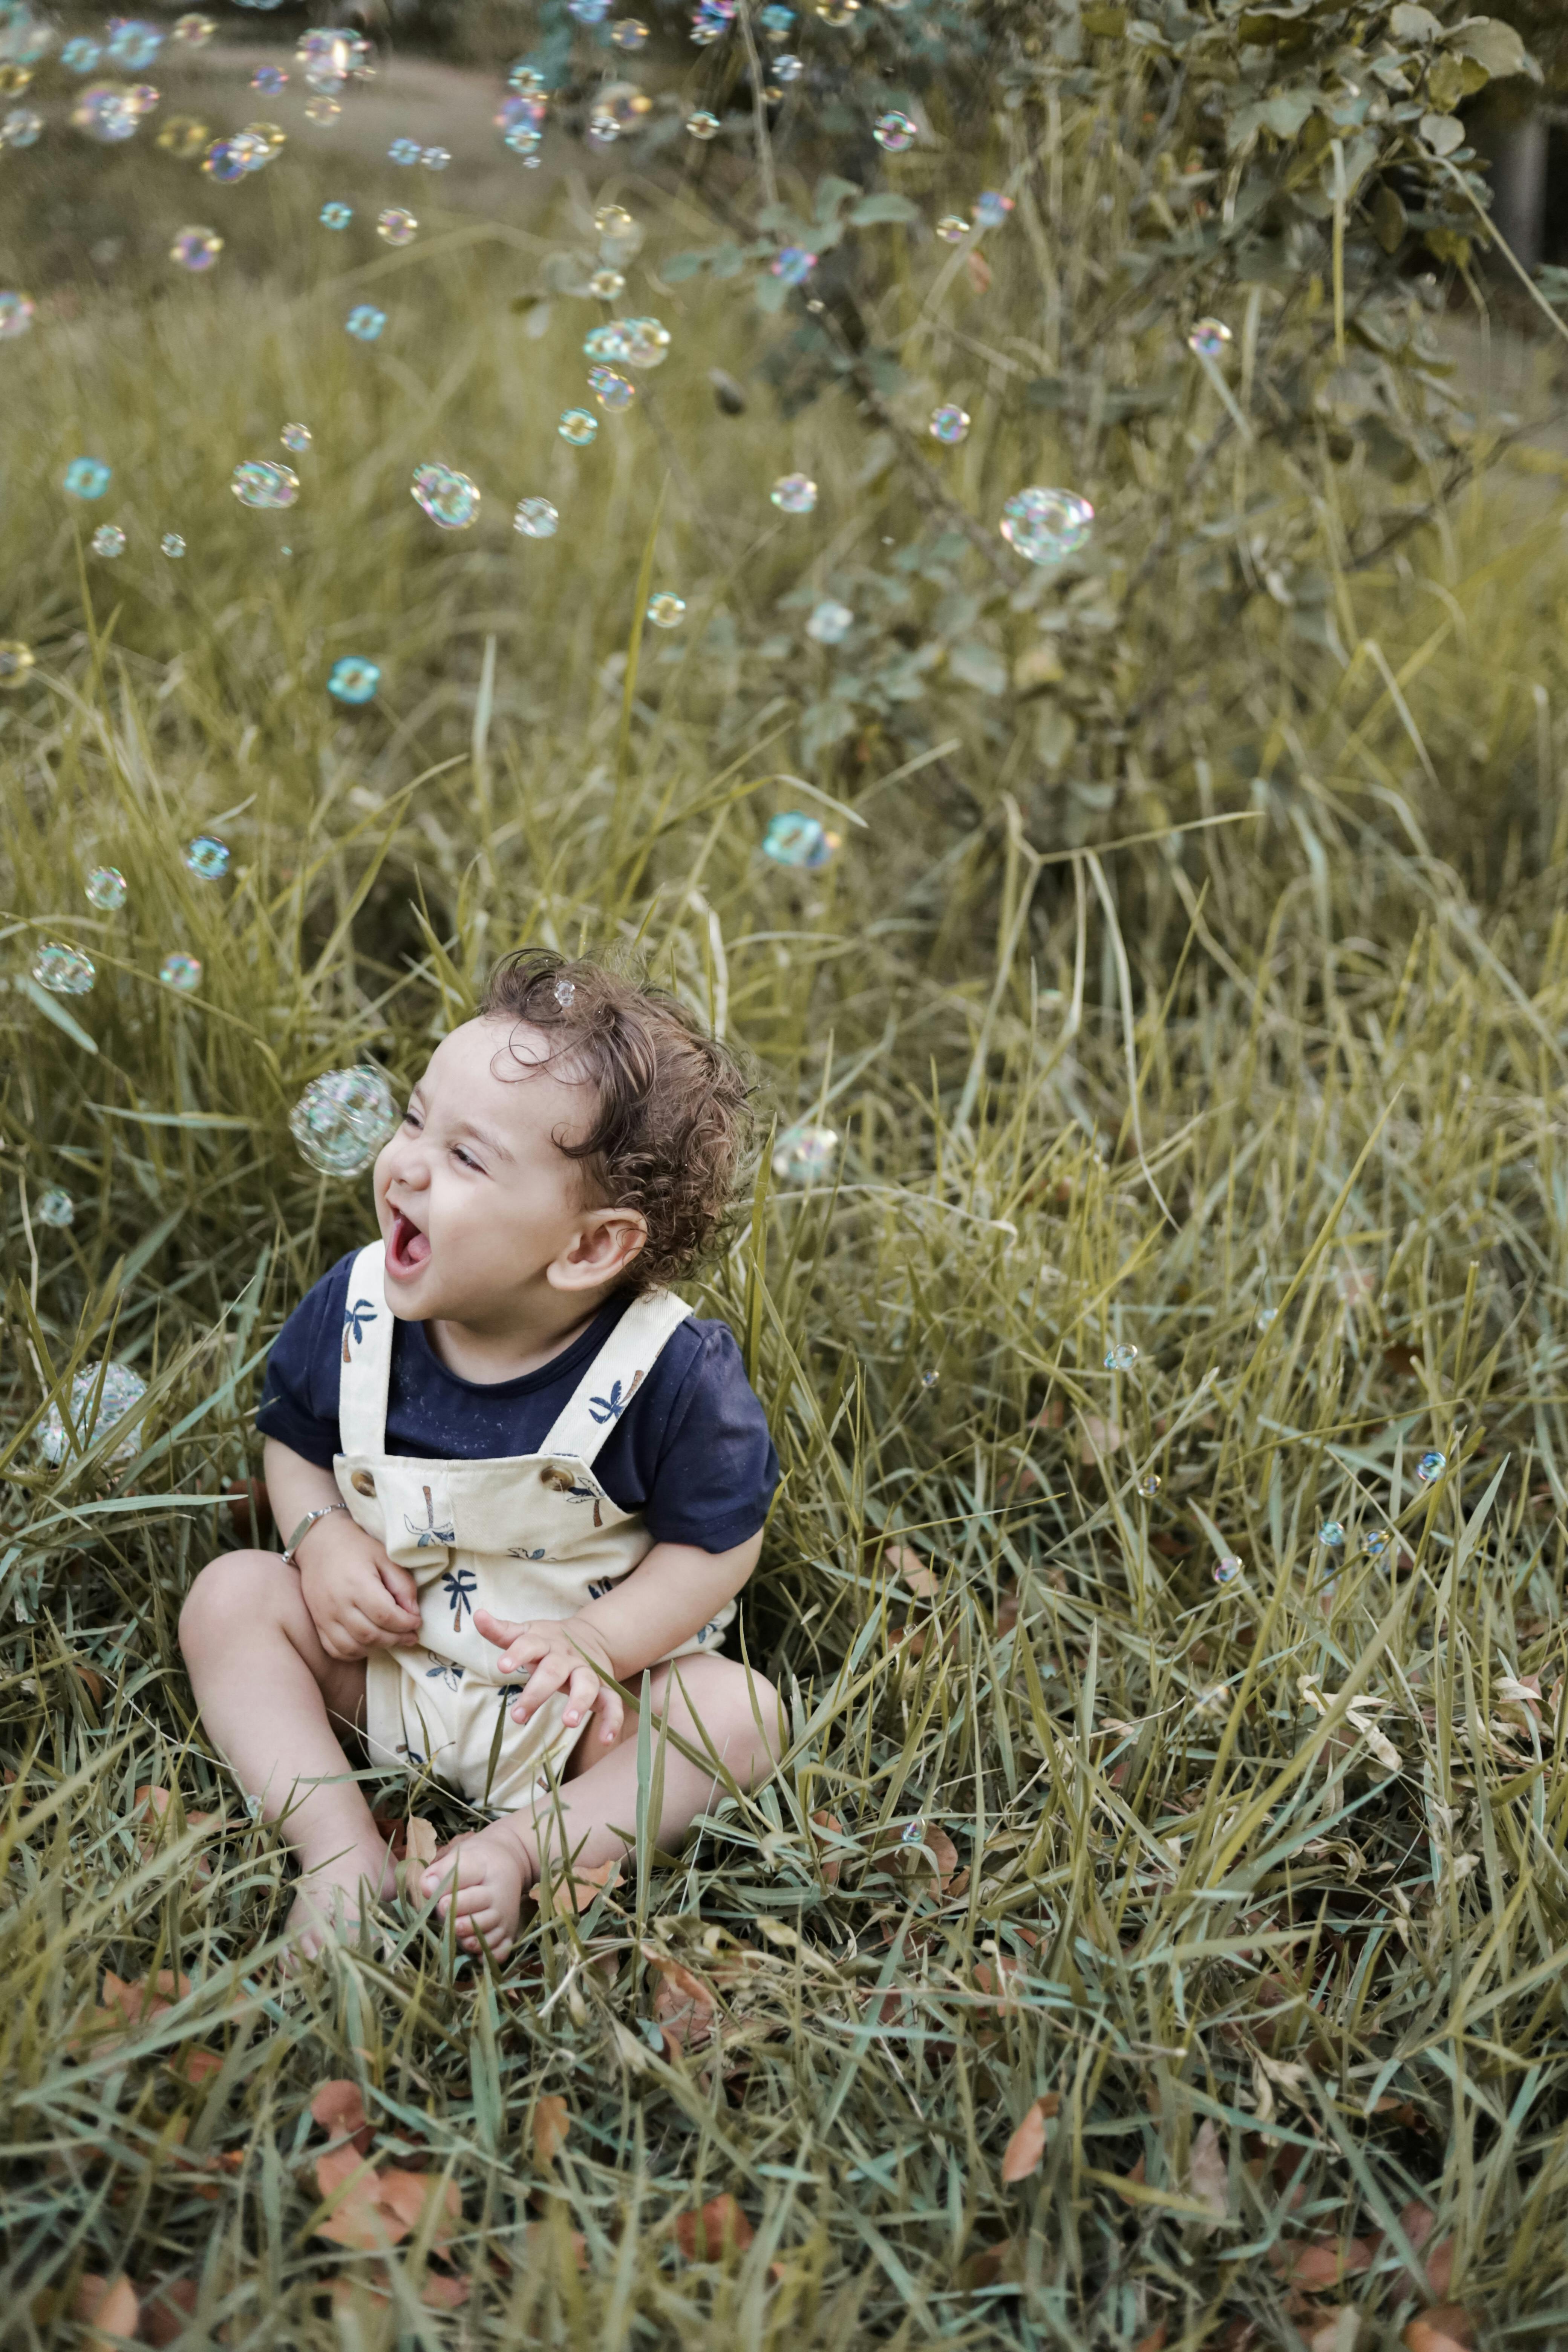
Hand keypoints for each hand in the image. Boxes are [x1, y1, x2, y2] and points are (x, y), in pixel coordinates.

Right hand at [295, 1513, 421, 1661]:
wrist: (319, 1543)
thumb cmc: (356, 1547)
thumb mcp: (385, 1557)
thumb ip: (402, 1584)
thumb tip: (413, 1613)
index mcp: (357, 1583)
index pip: (385, 1615)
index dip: (406, 1624)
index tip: (417, 1621)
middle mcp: (338, 1603)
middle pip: (370, 1635)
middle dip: (396, 1639)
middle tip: (410, 1635)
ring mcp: (324, 1616)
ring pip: (352, 1647)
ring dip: (377, 1648)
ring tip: (392, 1639)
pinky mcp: (317, 1622)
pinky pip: (335, 1649)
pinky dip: (354, 1652)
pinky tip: (369, 1643)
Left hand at [473, 1608, 623, 1745]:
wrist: (590, 1638)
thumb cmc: (547, 1643)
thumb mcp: (525, 1634)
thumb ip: (501, 1631)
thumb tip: (477, 1614)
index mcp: (545, 1642)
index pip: (528, 1644)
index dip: (517, 1654)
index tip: (502, 1667)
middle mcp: (566, 1657)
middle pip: (553, 1671)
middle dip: (537, 1693)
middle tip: (518, 1717)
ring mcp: (586, 1672)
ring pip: (586, 1685)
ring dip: (578, 1703)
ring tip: (568, 1723)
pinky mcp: (602, 1688)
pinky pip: (611, 1702)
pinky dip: (612, 1720)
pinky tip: (606, 1740)